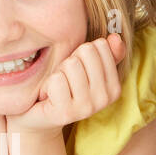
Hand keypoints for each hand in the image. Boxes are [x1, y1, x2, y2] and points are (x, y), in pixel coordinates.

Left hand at [6, 33, 125, 132]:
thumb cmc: (64, 86)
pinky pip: (56, 80)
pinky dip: (48, 84)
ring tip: (57, 87)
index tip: (78, 70)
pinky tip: (49, 96)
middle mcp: (104, 99)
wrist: (40, 117)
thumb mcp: (85, 68)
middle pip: (86, 52)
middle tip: (65, 78)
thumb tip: (115, 37)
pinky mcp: (66, 113)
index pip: (100, 46)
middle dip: (70, 60)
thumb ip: (104, 54)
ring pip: (71, 64)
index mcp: (114, 87)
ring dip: (58, 72)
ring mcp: (86, 108)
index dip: (82, 52)